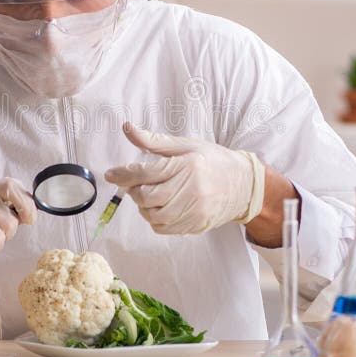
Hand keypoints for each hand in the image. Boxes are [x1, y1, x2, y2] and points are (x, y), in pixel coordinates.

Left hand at [105, 123, 264, 234]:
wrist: (244, 185)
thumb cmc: (213, 160)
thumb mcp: (186, 145)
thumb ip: (154, 141)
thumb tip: (127, 128)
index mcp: (187, 165)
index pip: (145, 172)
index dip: (123, 174)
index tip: (111, 174)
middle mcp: (191, 189)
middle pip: (146, 197)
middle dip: (134, 191)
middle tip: (137, 184)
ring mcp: (194, 210)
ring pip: (152, 216)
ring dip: (144, 207)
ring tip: (150, 195)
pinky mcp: (195, 225)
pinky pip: (163, 228)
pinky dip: (155, 219)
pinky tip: (161, 207)